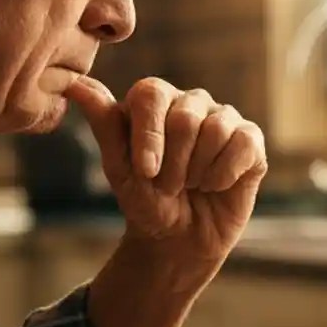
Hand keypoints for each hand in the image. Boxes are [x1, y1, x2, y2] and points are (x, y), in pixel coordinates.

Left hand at [65, 77, 267, 272]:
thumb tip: (75, 85)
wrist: (177, 242)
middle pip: (185, 118)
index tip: (146, 173)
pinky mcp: (250, 141)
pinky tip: (217, 185)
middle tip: (170, 186)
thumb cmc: (146, 202)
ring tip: (192, 185)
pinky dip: (225, 174)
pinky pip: (243, 143)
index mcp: (155, 101)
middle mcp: (190, 102)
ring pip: (216, 130)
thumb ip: (104, 125)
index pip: (150, 94)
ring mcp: (223, 119)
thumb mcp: (119, 169)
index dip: (148, 136)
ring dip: (199, 172)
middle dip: (174, 165)